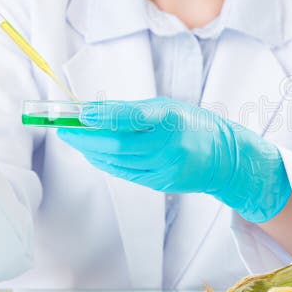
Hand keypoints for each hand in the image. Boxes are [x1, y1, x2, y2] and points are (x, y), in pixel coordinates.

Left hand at [57, 97, 291, 222]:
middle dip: (86, 138)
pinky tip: (95, 153)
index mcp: (173, 119)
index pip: (132, 117)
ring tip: (75, 140)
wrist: (226, 158)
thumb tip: (93, 111)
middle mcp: (170, 145)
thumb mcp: (167, 107)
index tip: (80, 113)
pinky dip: (106, 163)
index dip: (103, 117)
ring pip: (118, 161)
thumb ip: (132, 110)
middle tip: (65, 129)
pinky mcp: (162, 184)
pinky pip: (126, 173)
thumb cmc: (193, 125)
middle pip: (118, 144)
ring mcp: (166, 168)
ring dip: (91, 151)